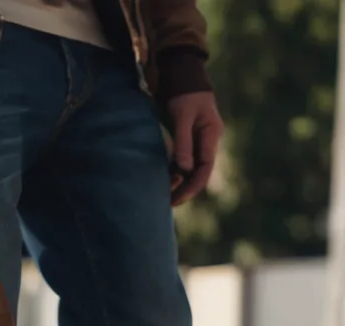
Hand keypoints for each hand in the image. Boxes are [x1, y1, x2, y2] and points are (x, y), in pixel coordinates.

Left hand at [167, 91, 223, 205]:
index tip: (177, 200)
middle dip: (184, 189)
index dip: (192, 187)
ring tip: (162, 195)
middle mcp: (207, 141)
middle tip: (166, 203)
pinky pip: (181, 161)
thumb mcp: (183, 116)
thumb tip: (183, 171)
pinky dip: (172, 172)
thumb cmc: (184, 93)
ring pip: (189, 168)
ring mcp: (197, 141)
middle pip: (198, 172)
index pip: (204, 169)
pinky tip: (161, 181)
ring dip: (177, 182)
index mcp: (211, 135)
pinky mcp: (186, 140)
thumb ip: (183, 143)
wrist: (182, 75)